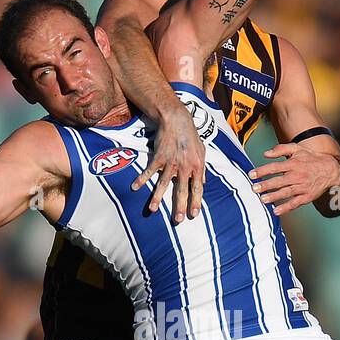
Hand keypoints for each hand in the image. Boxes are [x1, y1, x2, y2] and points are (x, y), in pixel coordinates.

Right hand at [131, 104, 205, 222]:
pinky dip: (141, 179)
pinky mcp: (159, 157)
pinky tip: (135, 187)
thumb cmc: (190, 135)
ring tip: (152, 210)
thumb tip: (204, 182)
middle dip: (180, 206)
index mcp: (196, 166)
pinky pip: (149, 171)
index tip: (194, 214)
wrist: (176, 120)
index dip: (196, 202)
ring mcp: (171, 162)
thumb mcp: (201, 151)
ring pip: (164, 183)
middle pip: (182, 190)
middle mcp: (184, 166)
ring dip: (157, 197)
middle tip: (178, 220)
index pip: (198, 188)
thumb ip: (201, 168)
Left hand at [249, 141, 339, 216]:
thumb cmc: (311, 159)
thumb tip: (265, 154)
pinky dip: (286, 208)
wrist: (331, 170)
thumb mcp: (298, 149)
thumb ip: (281, 149)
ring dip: (274, 197)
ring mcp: (303, 187)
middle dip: (265, 185)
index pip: (275, 167)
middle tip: (253, 188)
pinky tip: (276, 211)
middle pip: (279, 181)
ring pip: (286, 192)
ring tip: (263, 199)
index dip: (262, 171)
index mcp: (294, 163)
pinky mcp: (307, 197)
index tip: (251, 174)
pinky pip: (295, 203)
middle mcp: (298, 175)